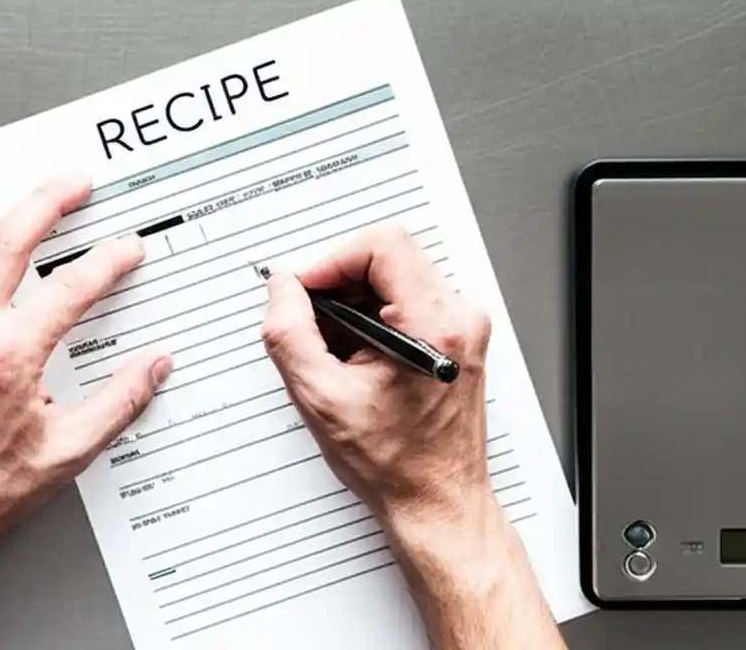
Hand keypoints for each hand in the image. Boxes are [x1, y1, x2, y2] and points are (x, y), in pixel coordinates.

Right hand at [261, 223, 563, 649]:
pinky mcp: (457, 339)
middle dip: (339, 282)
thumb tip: (282, 287)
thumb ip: (290, 332)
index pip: (382, 245)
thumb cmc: (393, 463)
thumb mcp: (319, 397)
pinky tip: (356, 358)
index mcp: (434, 325)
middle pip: (388, 256)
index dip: (331, 260)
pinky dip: (372, 318)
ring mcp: (462, 328)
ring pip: (395, 277)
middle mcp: (458, 318)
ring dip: (354, 303)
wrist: (435, 500)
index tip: (304, 290)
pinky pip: (407, 301)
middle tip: (313, 322)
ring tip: (336, 350)